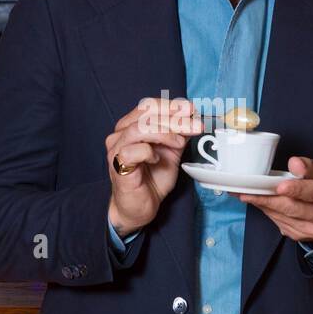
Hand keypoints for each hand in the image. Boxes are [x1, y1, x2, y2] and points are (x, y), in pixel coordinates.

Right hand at [106, 97, 202, 236]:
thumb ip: (179, 135)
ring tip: (180, 143)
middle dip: (175, 118)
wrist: (139, 208)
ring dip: (165, 133)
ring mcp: (116, 149)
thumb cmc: (151, 179)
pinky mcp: (117, 165)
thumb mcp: (171, 152)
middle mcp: (120, 134)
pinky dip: (149, 151)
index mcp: (131, 126)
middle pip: (146, 115)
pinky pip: (133, 151)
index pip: (148, 106)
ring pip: (139, 129)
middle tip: (196, 125)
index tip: (191, 109)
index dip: (171, 105)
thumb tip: (193, 118)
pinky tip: (157, 159)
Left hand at [234, 156, 312, 243]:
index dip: (296, 189)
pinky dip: (267, 210)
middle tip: (248, 192)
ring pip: (282, 216)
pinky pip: (278, 222)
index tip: (280, 186)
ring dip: (263, 204)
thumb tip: (294, 163)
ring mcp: (311, 229)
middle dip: (268, 199)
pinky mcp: (299, 236)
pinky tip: (258, 202)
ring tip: (246, 194)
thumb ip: (309, 167)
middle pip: (292, 208)